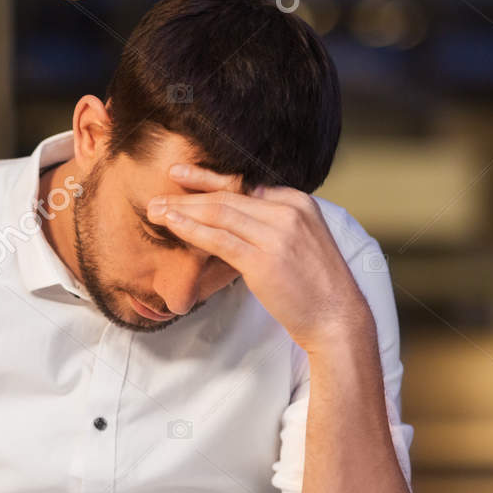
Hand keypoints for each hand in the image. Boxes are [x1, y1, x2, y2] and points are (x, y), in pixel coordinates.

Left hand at [148, 165, 372, 353]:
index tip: (183, 176)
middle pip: (227, 196)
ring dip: (182, 210)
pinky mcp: (264, 260)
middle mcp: (287, 211)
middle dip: (188, 194)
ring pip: (219, 214)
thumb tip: (234, 219)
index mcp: (296, 202)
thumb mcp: (298, 241)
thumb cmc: (314, 284)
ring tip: (155, 210)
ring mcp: (276, 234)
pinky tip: (171, 224)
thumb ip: (270, 224)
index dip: (209, 179)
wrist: (336, 316)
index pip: (244, 185)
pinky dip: (191, 229)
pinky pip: (219, 239)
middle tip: (158, 194)